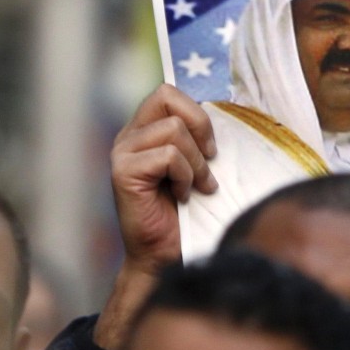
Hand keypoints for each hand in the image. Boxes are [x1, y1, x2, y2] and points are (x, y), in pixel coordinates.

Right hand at [96, 84, 216, 349]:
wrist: (165, 256)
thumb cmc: (186, 215)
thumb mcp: (197, 167)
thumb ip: (197, 139)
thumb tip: (228, 111)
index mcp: (144, 131)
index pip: (168, 92)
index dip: (196, 113)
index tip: (210, 148)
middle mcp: (128, 137)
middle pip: (166, 96)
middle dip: (199, 127)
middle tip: (208, 160)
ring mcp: (122, 153)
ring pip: (174, 130)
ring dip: (196, 162)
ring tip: (196, 187)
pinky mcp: (123, 172)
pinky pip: (169, 155)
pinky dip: (186, 177)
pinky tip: (183, 197)